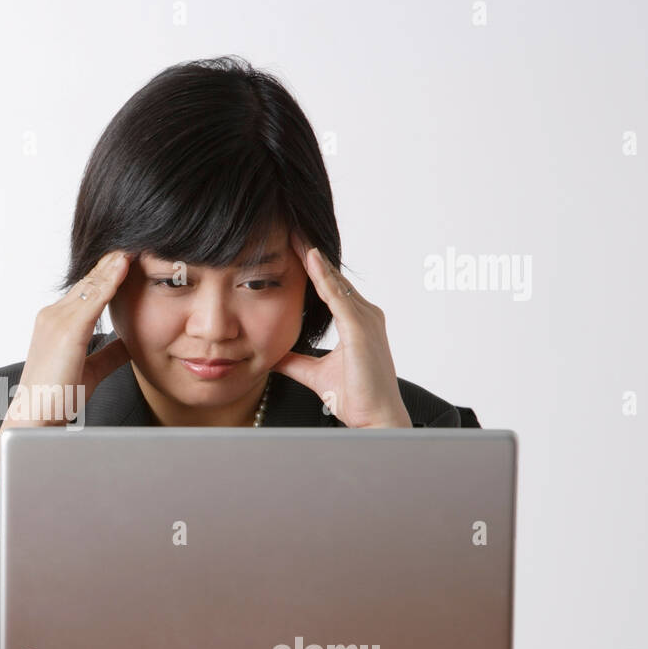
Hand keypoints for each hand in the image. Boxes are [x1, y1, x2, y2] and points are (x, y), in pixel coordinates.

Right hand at [0, 250, 134, 488]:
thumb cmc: (56, 399)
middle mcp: (52, 316)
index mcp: (57, 324)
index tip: (130, 259)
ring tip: (134, 245)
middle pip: (89, 282)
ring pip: (91, 285)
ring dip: (113, 265)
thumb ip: (108, 354)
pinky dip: (109, 281)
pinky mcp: (65, 331)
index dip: (109, 274)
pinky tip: (124, 266)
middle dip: (112, 263)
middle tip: (137, 242)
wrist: (33, 420)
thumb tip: (130, 343)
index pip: (87, 292)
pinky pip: (92, 300)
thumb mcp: (89, 371)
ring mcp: (56, 321)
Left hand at [270, 231, 412, 428]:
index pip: (331, 288)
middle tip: (291, 229)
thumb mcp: (315, 374)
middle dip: (311, 255)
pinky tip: (310, 259)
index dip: (312, 268)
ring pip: (335, 282)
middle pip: (334, 278)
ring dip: (314, 258)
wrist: (375, 419)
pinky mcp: (361, 329)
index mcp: (358, 323)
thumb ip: (295, 362)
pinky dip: (324, 277)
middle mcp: (366, 315)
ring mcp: (366, 320)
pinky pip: (338, 296)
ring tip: (295, 235)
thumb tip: (272, 356)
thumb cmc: (355, 398)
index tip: (291, 248)